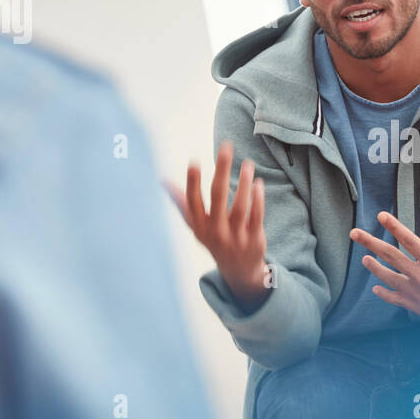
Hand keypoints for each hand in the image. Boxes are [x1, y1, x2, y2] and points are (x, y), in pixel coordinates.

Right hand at [166, 141, 268, 309]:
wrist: (239, 272)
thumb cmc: (214, 240)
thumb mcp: (196, 226)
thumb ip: (181, 202)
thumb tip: (161, 181)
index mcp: (199, 226)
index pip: (193, 201)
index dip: (192, 182)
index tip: (194, 161)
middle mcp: (215, 231)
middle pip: (218, 197)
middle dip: (221, 170)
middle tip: (226, 147)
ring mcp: (235, 236)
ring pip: (240, 205)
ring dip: (244, 182)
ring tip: (247, 163)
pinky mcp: (254, 238)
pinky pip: (256, 215)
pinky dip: (258, 198)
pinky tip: (258, 182)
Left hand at [351, 199, 419, 335]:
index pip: (410, 241)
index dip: (394, 227)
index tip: (381, 216)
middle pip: (391, 256)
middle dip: (371, 243)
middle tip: (355, 233)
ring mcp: (416, 293)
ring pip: (389, 277)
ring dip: (374, 267)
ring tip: (364, 258)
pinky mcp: (415, 306)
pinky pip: (394, 298)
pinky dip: (383, 293)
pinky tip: (375, 287)